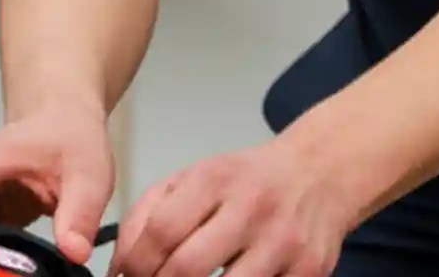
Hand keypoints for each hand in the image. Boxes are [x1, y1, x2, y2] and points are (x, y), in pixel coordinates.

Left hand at [109, 138, 355, 276]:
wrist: (319, 173)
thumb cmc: (246, 181)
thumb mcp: (193, 179)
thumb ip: (147, 215)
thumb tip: (119, 267)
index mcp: (215, 179)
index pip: (160, 230)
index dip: (135, 263)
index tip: (126, 276)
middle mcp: (251, 208)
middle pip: (188, 267)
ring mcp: (283, 242)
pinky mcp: (310, 270)